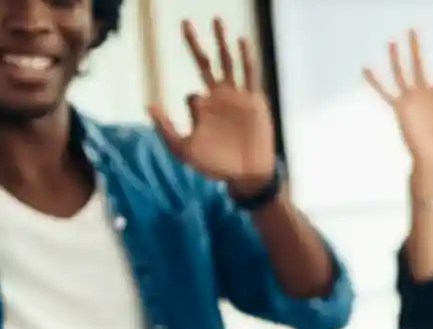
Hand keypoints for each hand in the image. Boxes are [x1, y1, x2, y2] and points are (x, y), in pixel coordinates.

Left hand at [149, 19, 276, 196]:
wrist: (247, 175)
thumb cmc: (215, 166)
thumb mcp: (184, 150)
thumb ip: (166, 129)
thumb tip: (148, 104)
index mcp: (203, 109)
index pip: (192, 95)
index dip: (193, 108)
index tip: (201, 124)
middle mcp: (219, 98)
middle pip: (205, 64)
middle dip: (195, 44)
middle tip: (184, 22)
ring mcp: (238, 97)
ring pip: (228, 62)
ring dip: (222, 41)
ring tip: (216, 20)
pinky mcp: (255, 101)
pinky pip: (250, 74)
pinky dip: (246, 58)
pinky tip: (241, 40)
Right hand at [365, 29, 432, 184]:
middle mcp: (424, 96)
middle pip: (418, 65)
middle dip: (416, 48)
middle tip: (413, 30)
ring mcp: (411, 101)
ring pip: (401, 74)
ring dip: (396, 58)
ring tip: (392, 41)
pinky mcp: (401, 109)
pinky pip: (385, 92)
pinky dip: (375, 81)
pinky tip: (365, 68)